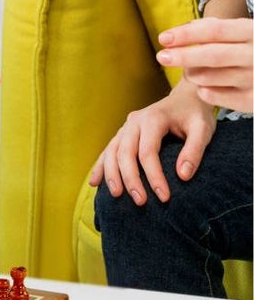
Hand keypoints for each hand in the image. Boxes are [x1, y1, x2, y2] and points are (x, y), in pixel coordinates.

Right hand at [88, 80, 216, 204]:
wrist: (186, 97)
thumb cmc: (196, 115)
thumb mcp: (203, 130)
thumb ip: (194, 151)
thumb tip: (183, 176)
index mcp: (153, 119)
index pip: (148, 152)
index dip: (154, 176)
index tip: (164, 197)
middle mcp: (135, 121)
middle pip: (125, 153)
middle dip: (130, 179)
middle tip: (140, 202)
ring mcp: (126, 127)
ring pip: (111, 151)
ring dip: (111, 174)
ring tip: (116, 195)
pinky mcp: (123, 133)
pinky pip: (108, 150)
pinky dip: (100, 166)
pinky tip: (94, 182)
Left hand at [156, 17, 252, 112]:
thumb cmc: (246, 48)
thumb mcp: (238, 32)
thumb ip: (212, 27)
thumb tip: (184, 29)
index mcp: (252, 32)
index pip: (215, 30)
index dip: (186, 34)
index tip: (163, 38)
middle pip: (213, 55)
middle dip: (183, 56)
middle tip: (161, 57)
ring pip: (208, 78)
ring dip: (191, 74)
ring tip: (191, 71)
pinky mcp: (251, 101)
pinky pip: (213, 97)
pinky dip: (202, 91)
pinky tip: (204, 86)